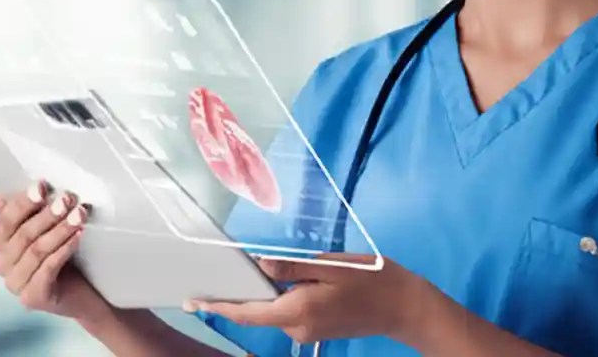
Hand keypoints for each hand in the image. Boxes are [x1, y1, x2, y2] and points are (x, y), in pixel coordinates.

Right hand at [0, 180, 110, 322]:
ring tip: (79, 215)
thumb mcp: (44, 230)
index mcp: (0, 245)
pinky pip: (48, 268)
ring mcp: (16, 284)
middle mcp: (3, 265)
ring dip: (60, 229)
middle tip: (67, 199)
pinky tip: (78, 236)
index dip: (23, 202)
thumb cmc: (60, 257)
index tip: (43, 185)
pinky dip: (64, 249)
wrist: (80, 295)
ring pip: (37, 250)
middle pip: (23, 235)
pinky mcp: (33, 297)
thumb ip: (24, 214)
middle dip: (47, 214)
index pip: (6, 221)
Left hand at [183, 253, 435, 345]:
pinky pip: (289, 312)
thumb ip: (291, 268)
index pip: (247, 313)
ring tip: (262, 270)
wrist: (403, 306)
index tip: (194, 302)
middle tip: (218, 274)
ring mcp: (308, 331)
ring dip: (266, 293)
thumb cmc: (369, 280)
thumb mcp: (329, 266)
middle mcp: (298, 327)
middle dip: (239, 295)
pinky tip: (289, 280)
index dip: (218, 307)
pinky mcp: (317, 329)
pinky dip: (282, 297)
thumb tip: (259, 266)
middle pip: (258, 312)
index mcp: (298, 310)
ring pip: (275, 310)